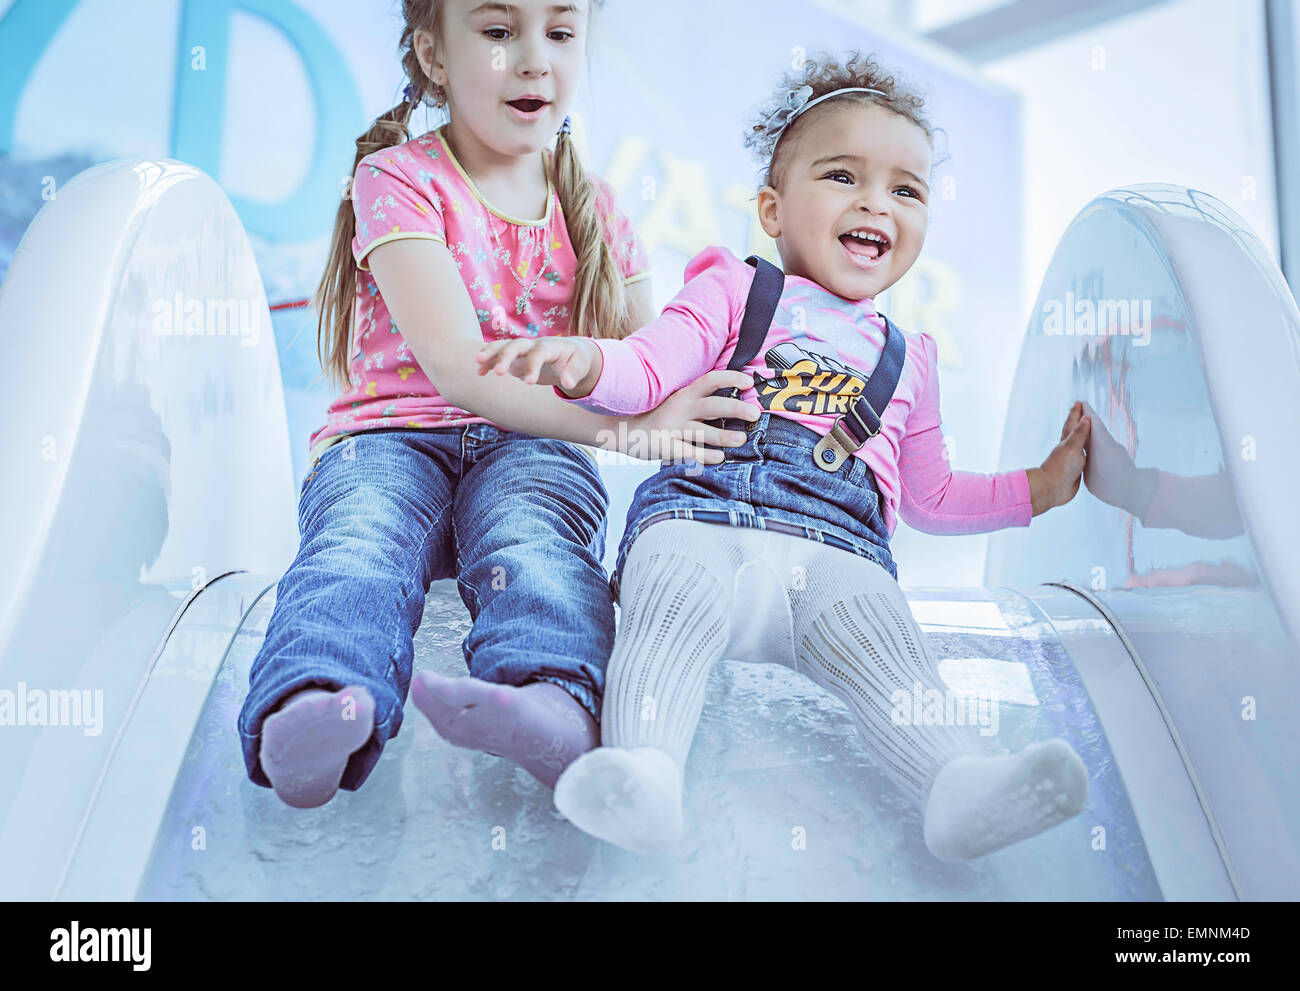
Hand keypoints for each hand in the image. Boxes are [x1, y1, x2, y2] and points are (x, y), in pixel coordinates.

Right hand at [475, 336, 599, 394]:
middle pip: (516, 345)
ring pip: (503, 346)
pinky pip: (498, 355)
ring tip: (478, 362)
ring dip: (491, 352)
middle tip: (498, 373)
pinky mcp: (515, 358)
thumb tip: (568, 384)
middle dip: (506, 357)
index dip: (533, 366)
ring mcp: (522, 350)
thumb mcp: (581, 365)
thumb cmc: (576, 360)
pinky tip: (479, 372)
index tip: (529, 382)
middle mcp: (533, 345)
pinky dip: (488, 361)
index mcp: (550, 346)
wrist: (569, 353)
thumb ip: (574, 373)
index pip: (539, 353)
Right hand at [621, 370, 761, 464]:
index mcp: (685, 394)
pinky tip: (719, 458)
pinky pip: (689, 452)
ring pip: (703, 431)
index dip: (731, 378)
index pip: (710, 380)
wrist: (621, 429)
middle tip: (755, 414)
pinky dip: (706, 455)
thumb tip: (735, 399)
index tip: (749, 381)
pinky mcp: (665, 447)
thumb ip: (700, 400)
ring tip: (741, 440)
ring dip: (725, 436)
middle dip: (736, 409)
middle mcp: (680, 408)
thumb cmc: (657, 416)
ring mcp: (672, 428)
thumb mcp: (677, 401)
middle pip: (712, 405)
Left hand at [1029, 401, 1089, 514]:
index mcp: (1067, 442)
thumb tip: (1086, 418)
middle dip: (1079, 422)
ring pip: (1080, 445)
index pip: (1073, 424)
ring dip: (1084, 437)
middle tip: (1082, 411)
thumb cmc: (1060, 468)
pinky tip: (1091, 455)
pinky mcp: (1076, 472)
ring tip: (1090, 431)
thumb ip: (1080, 434)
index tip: (1079, 403)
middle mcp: (1069, 449)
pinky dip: (1088, 453)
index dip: (1076, 413)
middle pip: (1075, 432)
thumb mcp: (1072, 448)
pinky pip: (1085, 459)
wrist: (1051, 490)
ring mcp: (1072, 460)